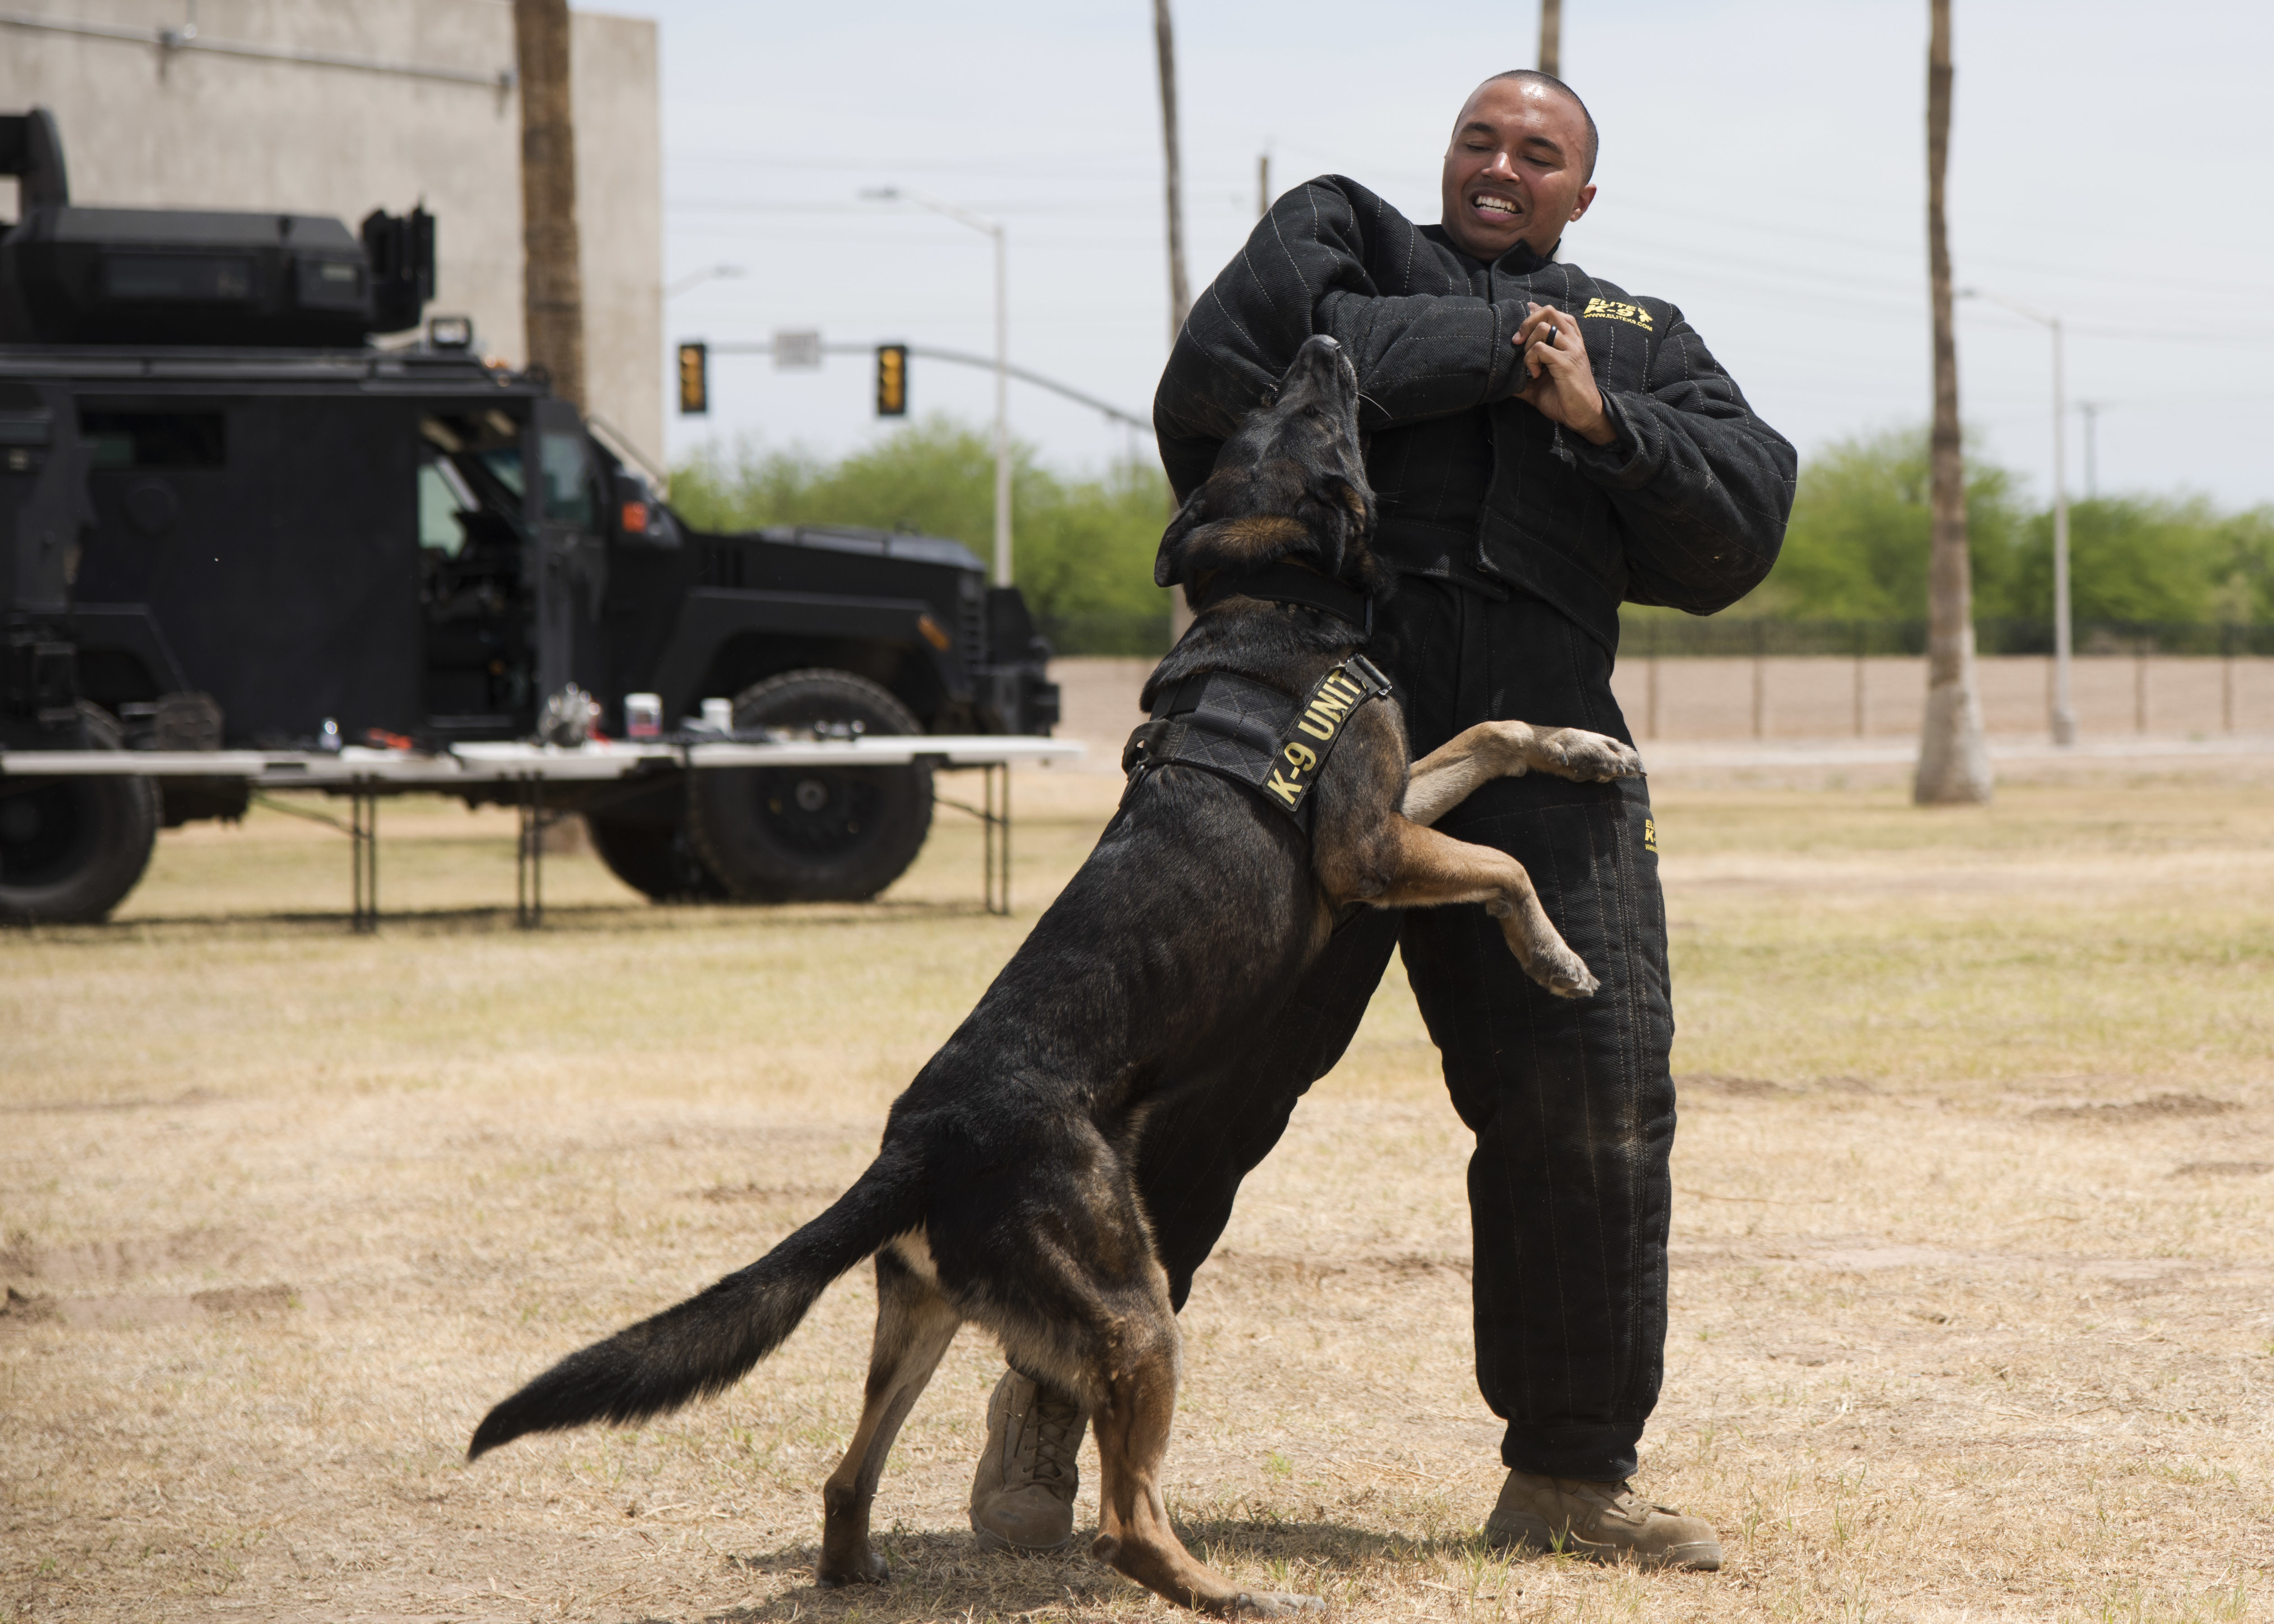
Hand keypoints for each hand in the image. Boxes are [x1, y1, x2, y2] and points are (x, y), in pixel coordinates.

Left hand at [1514, 302, 1615, 445]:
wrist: (1583, 415)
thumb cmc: (1563, 399)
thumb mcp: (1539, 384)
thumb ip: (1524, 375)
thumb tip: (1500, 378)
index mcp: (1569, 340)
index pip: (1552, 313)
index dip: (1534, 315)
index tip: (1521, 332)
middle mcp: (1573, 340)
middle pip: (1548, 311)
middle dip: (1527, 324)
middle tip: (1518, 343)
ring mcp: (1571, 350)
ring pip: (1543, 328)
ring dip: (1528, 345)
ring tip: (1530, 364)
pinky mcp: (1567, 363)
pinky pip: (1541, 349)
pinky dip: (1531, 360)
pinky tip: (1535, 374)